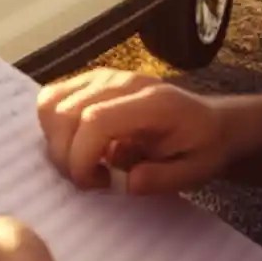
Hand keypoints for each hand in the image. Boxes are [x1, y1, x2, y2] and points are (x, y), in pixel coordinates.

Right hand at [36, 68, 229, 193]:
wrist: (210, 121)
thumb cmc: (202, 147)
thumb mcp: (196, 171)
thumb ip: (162, 178)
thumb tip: (124, 182)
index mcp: (152, 103)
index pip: (95, 120)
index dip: (82, 157)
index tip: (96, 183)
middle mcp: (121, 82)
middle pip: (65, 112)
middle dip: (65, 155)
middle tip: (90, 178)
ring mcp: (102, 77)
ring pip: (51, 103)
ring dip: (55, 140)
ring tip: (82, 160)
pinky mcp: (89, 80)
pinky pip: (52, 98)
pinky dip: (53, 126)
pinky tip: (76, 143)